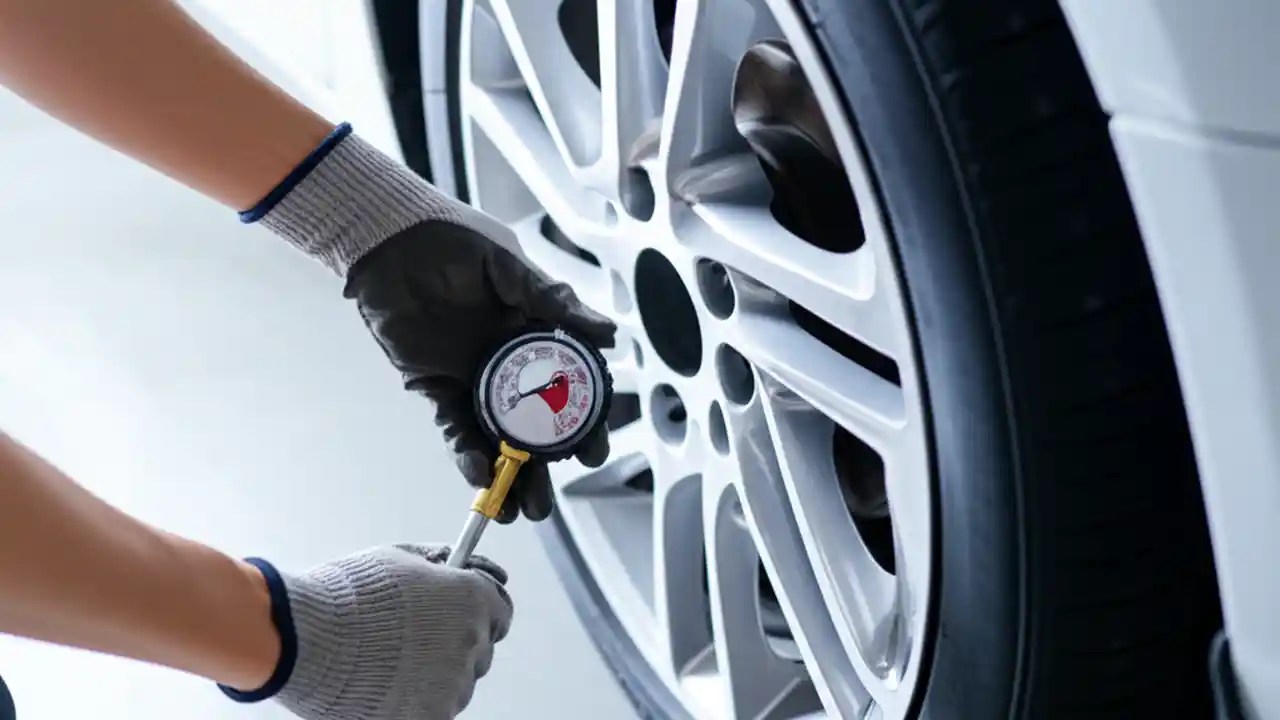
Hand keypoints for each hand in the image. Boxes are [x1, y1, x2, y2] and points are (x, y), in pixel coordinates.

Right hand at [274, 544, 511, 719]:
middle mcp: (471, 642)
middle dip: (454, 645)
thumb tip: (454, 562)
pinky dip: (416, 702)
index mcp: (471, 599)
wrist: (308, 638)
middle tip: (414, 641)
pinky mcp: (430, 716)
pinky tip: (386, 686)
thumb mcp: (398, 558)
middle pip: (479, 650)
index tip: (461, 616)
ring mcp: (452, 684)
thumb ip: (436, 561)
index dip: (480, 612)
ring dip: (436, 677)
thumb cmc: (347, 596)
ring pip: (457, 685)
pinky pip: (435, 709)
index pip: (500, 611)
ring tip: (391, 665)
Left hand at [344, 219, 615, 522]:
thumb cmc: (453, 241)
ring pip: (494, 438)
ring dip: (506, 476)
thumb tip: (609, 336)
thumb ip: (555, 303)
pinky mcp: (434, 386)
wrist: (390, 239)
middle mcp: (507, 366)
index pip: (567, 391)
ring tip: (518, 512)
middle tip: (549, 502)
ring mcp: (471, 380)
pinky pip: (453, 426)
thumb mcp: (511, 268)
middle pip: (532, 428)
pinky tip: (480, 474)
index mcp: (535, 338)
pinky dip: (465, 451)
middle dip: (542, 469)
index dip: (581, 424)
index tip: (592, 451)